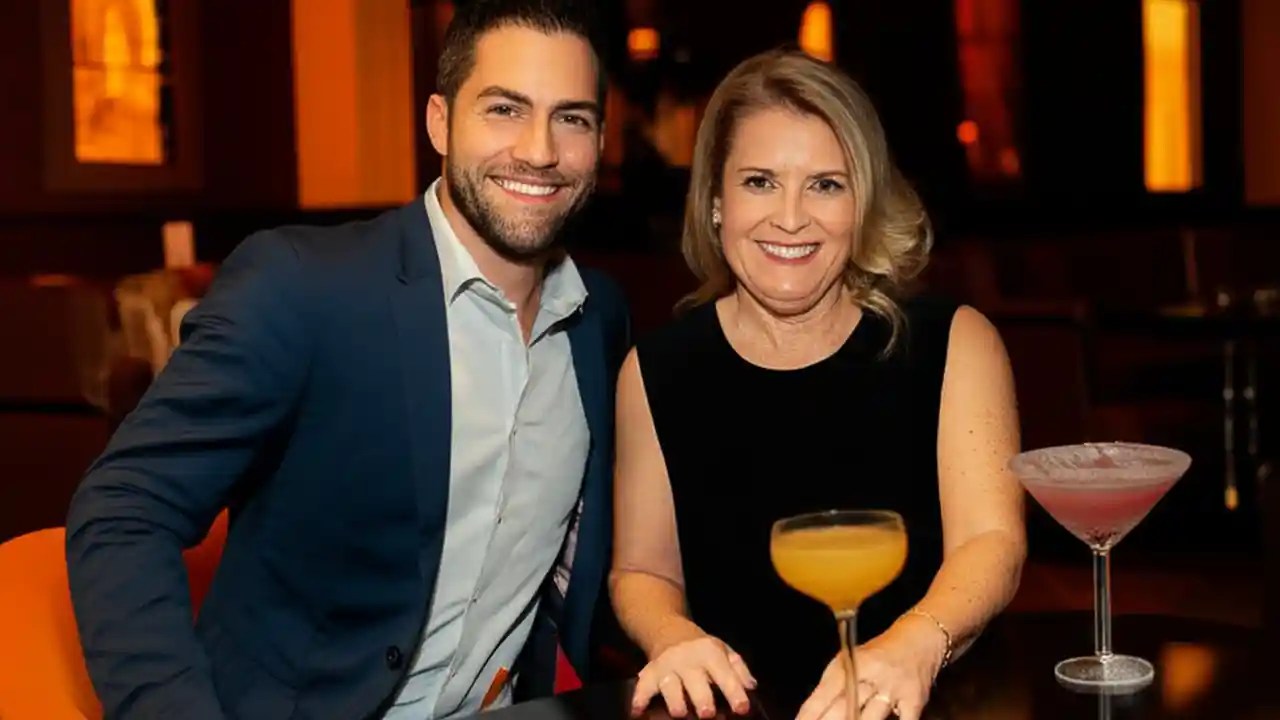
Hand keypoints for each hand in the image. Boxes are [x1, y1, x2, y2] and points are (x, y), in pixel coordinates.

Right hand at [631, 630, 756, 717]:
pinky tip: (637, 711)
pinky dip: (638, 698)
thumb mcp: (724, 652)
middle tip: (707, 714)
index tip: (742, 708)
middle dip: (701, 696)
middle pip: (694, 679)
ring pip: (669, 683)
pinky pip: (642, 685)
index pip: (724, 673)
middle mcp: (687, 660)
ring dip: (674, 698)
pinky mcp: (649, 673)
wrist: (668, 631)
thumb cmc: (702, 649)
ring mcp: (667, 666)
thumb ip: (739, 670)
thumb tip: (751, 688)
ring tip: (679, 713)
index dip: (733, 691)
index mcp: (710, 653)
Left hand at [795, 617, 946, 719]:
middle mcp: (871, 674)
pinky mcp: (914, 700)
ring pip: (871, 717)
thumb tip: (809, 714)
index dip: (811, 713)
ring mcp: (893, 688)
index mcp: (850, 663)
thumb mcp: (850, 660)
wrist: (919, 641)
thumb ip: (831, 686)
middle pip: (845, 707)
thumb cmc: (877, 654)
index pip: (825, 693)